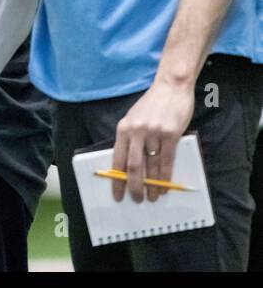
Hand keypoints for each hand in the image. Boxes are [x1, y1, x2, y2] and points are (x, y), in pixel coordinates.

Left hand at [112, 78, 194, 202]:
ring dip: (151, 185)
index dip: (116, 179)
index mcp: (123, 129)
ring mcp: (153, 133)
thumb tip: (128, 166)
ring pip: (151, 166)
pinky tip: (164, 186)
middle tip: (135, 200)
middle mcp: (136, 132)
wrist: (171, 88)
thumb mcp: (133, 119)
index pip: (117, 159)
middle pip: (132, 166)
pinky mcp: (171, 134)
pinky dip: (165, 176)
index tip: (117, 194)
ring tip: (152, 197)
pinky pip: (167, 160)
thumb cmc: (152, 105)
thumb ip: (130, 138)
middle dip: (133, 186)